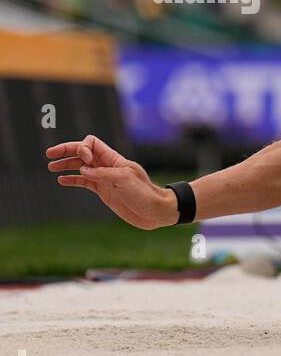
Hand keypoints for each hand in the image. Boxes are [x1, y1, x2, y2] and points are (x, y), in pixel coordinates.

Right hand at [46, 134, 176, 229]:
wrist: (155, 211)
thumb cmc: (144, 193)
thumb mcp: (124, 179)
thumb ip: (102, 173)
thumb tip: (82, 169)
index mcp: (114, 159)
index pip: (92, 143)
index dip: (82, 148)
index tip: (85, 160)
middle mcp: (107, 166)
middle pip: (83, 153)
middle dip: (67, 151)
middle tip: (50, 154)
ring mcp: (104, 178)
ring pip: (81, 167)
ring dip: (66, 165)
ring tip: (51, 167)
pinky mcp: (104, 191)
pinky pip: (84, 182)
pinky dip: (72, 180)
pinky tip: (61, 180)